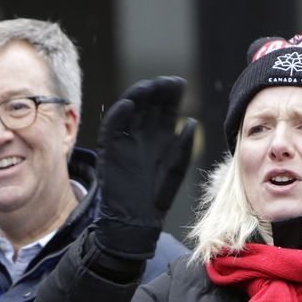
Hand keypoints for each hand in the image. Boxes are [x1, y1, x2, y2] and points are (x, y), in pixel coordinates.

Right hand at [94, 76, 196, 259]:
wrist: (137, 218)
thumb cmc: (159, 196)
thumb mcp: (177, 168)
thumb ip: (183, 145)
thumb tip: (190, 121)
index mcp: (162, 137)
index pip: (166, 108)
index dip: (171, 94)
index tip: (180, 83)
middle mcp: (143, 134)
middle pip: (148, 104)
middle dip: (156, 91)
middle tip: (165, 82)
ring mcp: (126, 139)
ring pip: (130, 109)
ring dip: (138, 96)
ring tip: (149, 87)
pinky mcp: (110, 148)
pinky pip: (112, 126)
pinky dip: (119, 114)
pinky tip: (130, 104)